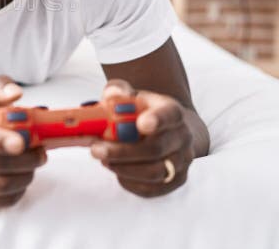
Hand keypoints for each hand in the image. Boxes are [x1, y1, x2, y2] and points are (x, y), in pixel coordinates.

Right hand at [0, 76, 46, 206]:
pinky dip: (21, 189)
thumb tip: (15, 94)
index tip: (21, 143)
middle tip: (42, 152)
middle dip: (26, 160)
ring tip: (34, 162)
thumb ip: (0, 87)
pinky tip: (23, 174)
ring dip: (26, 174)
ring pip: (2, 185)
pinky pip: (4, 200)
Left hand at [90, 79, 193, 196]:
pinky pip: (152, 188)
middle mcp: (182, 136)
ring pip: (154, 172)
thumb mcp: (130, 95)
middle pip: (156, 148)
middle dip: (122, 151)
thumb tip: (111, 96)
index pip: (170, 114)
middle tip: (96, 150)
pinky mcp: (176, 181)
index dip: (157, 120)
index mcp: (172, 111)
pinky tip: (117, 169)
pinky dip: (129, 181)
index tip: (141, 124)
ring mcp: (182, 161)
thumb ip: (118, 91)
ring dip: (123, 168)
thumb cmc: (142, 111)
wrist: (166, 130)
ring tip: (103, 159)